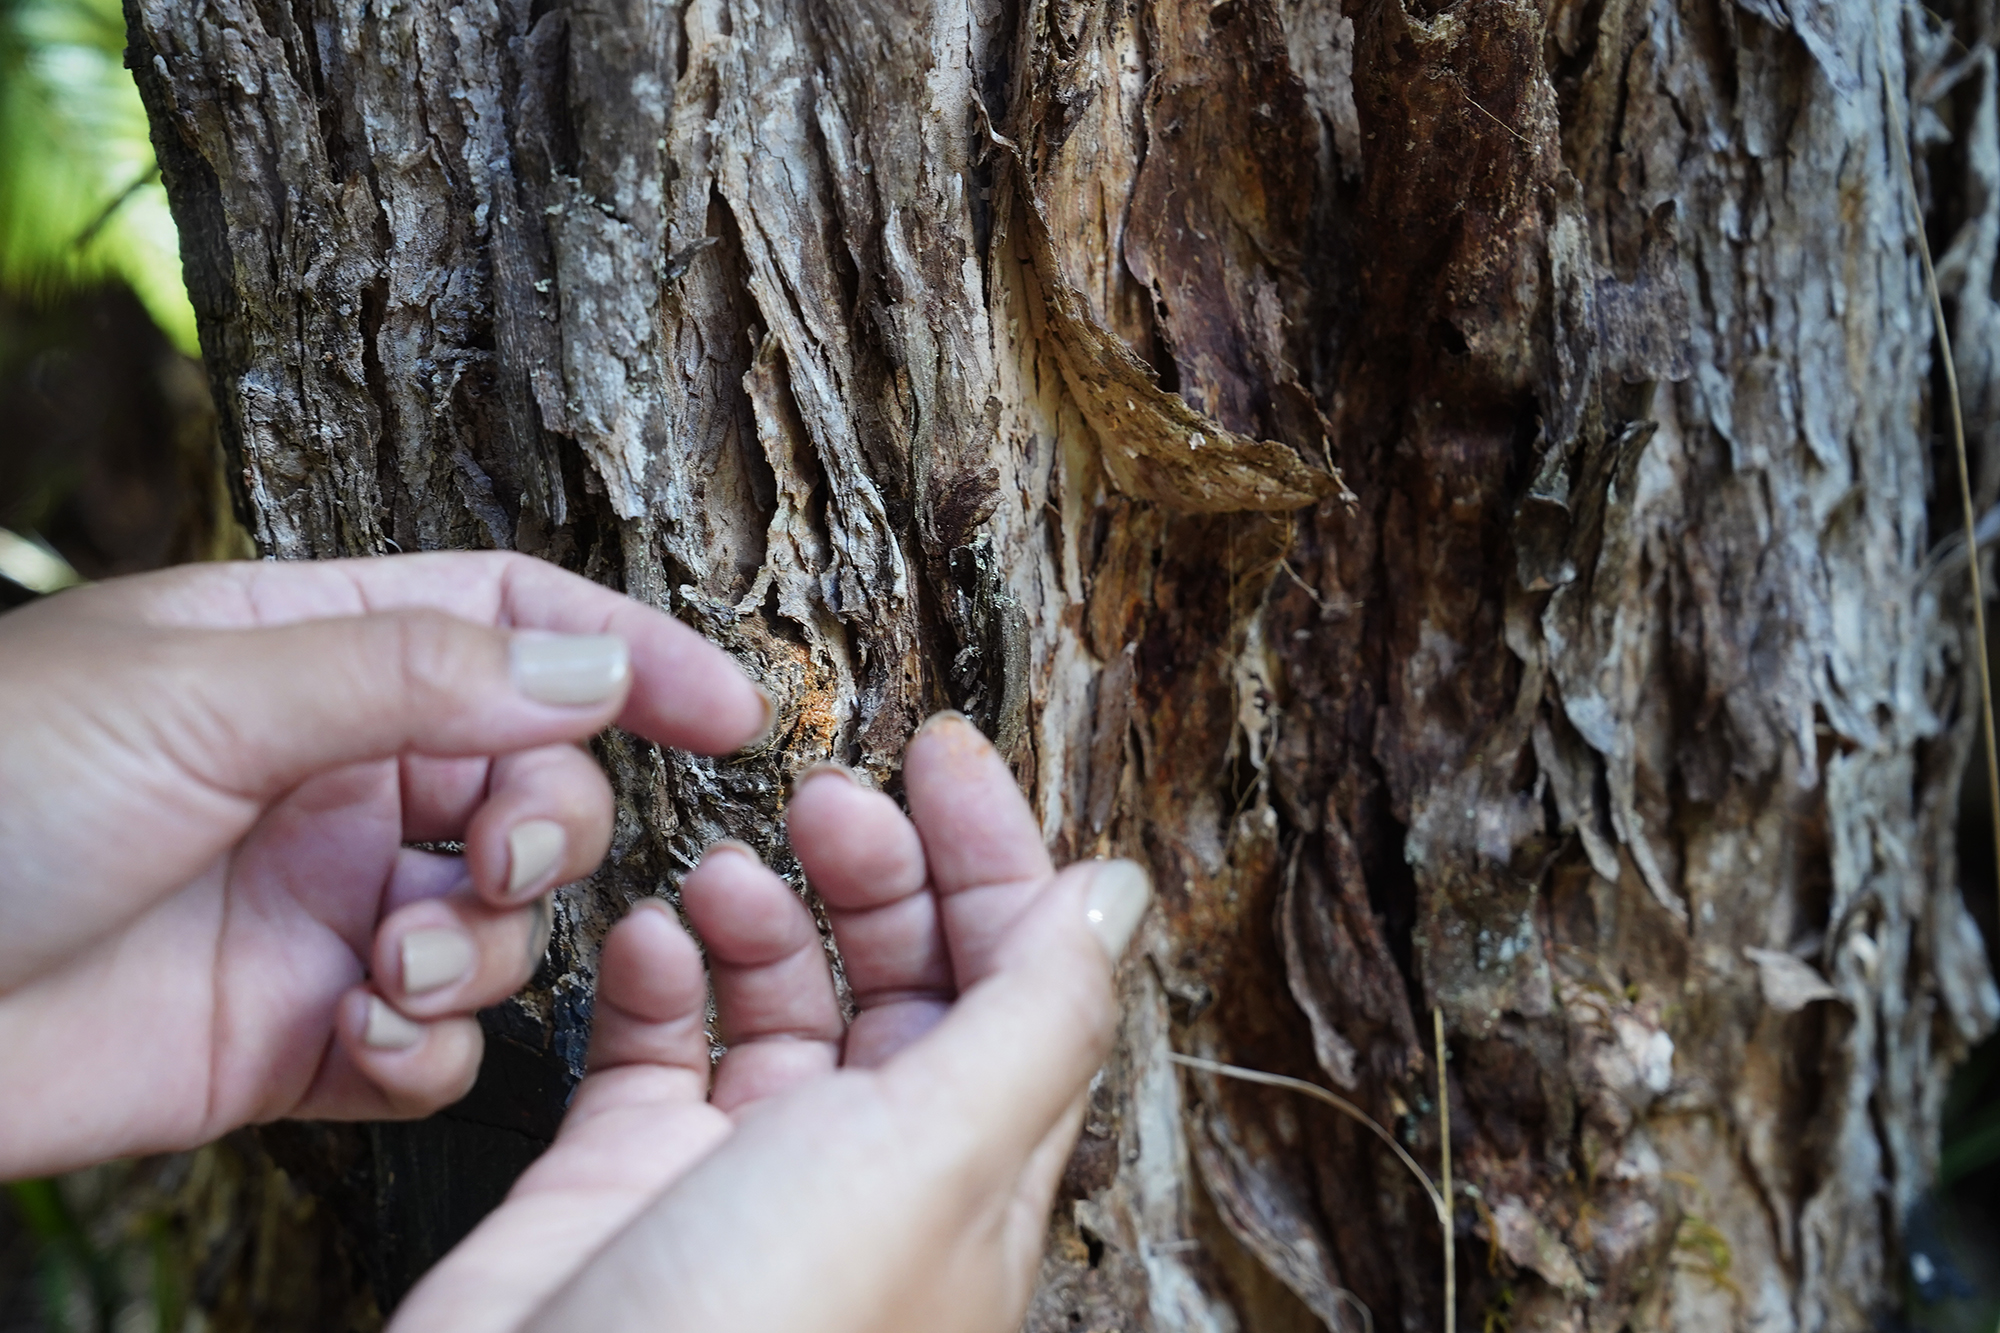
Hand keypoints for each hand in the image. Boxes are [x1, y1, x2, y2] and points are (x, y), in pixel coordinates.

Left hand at [0, 553, 769, 1176]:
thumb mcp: (204, 696)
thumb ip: (416, 676)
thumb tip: (595, 670)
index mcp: (308, 657)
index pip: (512, 624)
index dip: (628, 656)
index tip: (733, 710)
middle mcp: (334, 777)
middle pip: (534, 780)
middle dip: (545, 828)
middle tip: (490, 868)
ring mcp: (321, 906)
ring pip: (500, 918)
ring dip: (481, 948)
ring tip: (388, 970)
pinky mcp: (298, 1034)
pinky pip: (435, 1040)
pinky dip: (431, 1046)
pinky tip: (364, 1041)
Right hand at [388, 713, 1150, 1332]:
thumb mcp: (931, 1161)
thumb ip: (1032, 1022)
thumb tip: (1119, 894)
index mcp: (972, 1173)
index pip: (1022, 981)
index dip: (995, 860)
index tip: (944, 755)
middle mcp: (869, 1172)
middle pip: (905, 981)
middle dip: (878, 872)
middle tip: (828, 795)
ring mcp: (741, 1176)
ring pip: (780, 1002)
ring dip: (762, 915)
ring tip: (726, 870)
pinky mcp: (620, 1183)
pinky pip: (651, 1046)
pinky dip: (654, 976)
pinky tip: (650, 940)